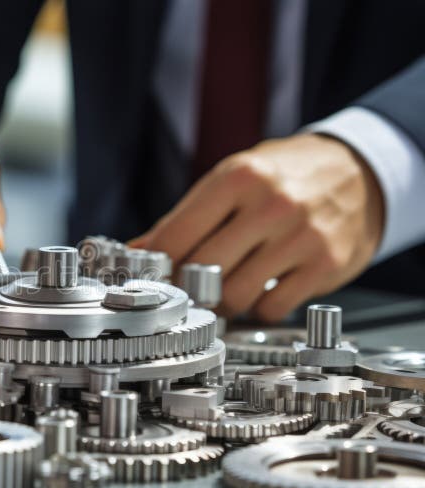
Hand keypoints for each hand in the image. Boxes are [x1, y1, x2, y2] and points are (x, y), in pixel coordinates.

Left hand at [130, 133, 384, 321]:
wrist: (359, 171)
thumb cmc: (286, 176)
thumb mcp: (232, 181)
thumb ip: (183, 218)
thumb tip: (135, 252)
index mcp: (237, 178)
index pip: (176, 236)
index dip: (156, 264)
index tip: (151, 275)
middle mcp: (271, 205)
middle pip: (201, 269)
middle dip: (187, 285)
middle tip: (187, 287)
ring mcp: (301, 237)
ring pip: (235, 295)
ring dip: (221, 302)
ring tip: (223, 288)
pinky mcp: (326, 265)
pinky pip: (272, 308)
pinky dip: (258, 308)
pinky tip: (261, 290)